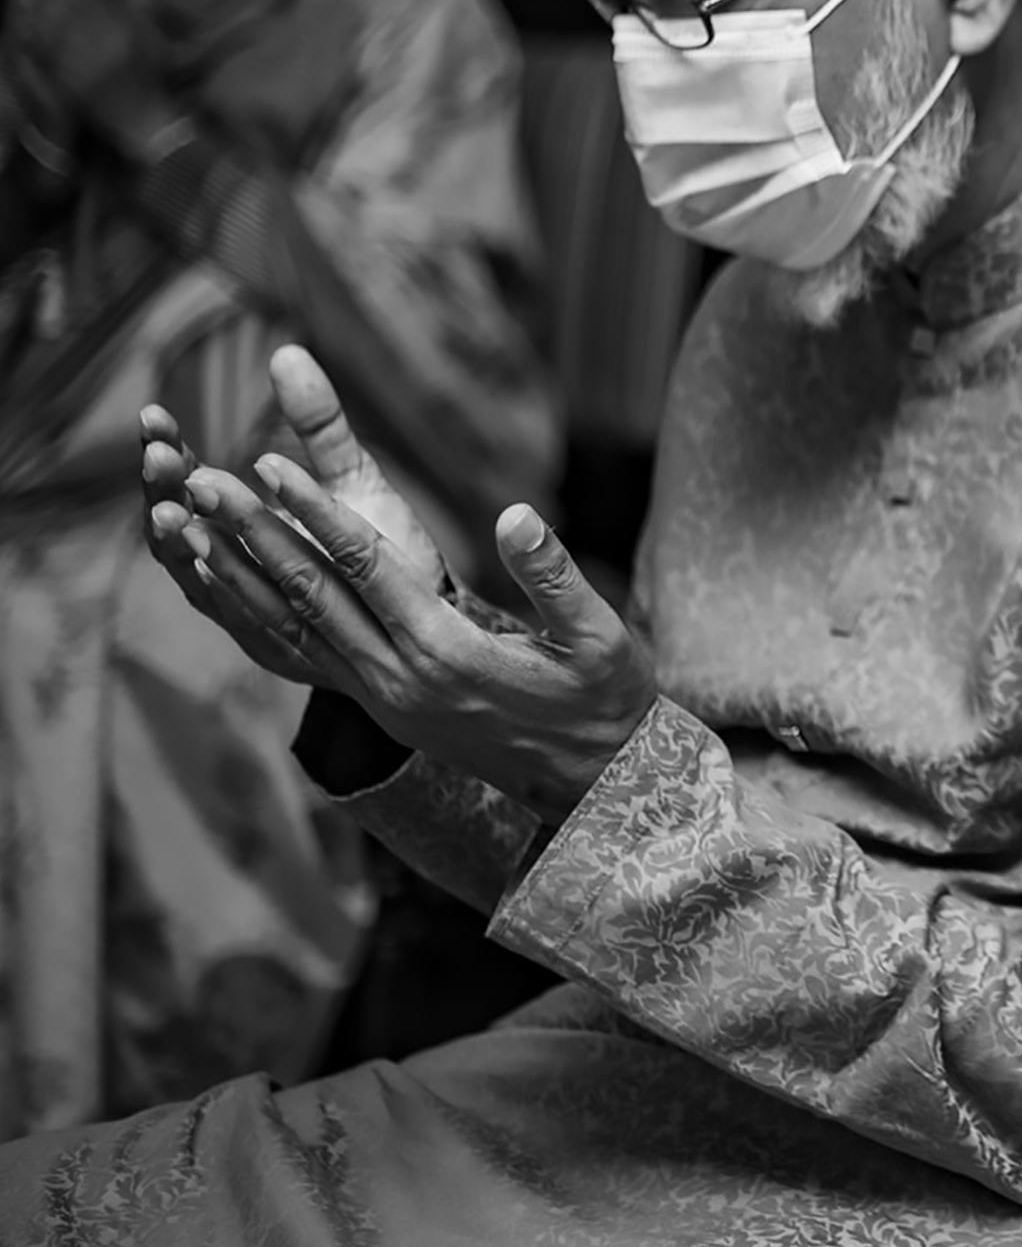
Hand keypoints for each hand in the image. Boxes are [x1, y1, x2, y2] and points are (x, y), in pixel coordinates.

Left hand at [5, 0, 170, 147]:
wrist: (142, 120)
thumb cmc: (151, 80)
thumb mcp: (155, 43)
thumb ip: (144, 11)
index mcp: (125, 37)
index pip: (93, 2)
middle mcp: (102, 51)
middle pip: (67, 12)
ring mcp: (82, 69)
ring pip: (51, 31)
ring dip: (36, 8)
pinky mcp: (67, 84)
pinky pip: (46, 57)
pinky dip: (34, 37)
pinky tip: (25, 22)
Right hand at [140, 345, 449, 595]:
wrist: (425, 619)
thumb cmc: (381, 546)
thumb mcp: (350, 477)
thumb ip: (319, 423)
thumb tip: (288, 352)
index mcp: (242, 518)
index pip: (185, 477)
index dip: (166, 448)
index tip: (155, 415)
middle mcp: (231, 561)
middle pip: (175, 522)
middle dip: (163, 488)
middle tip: (161, 456)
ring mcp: (243, 603)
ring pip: (193, 569)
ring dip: (179, 537)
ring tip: (177, 505)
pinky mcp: (272, 641)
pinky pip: (234, 617)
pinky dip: (216, 589)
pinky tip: (203, 564)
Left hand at [143, 454, 655, 822]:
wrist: (592, 781)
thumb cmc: (605, 698)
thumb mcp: (599, 636)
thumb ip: (554, 575)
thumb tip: (515, 515)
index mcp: (446, 652)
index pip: (363, 570)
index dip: (314, 514)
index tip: (269, 465)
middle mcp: (398, 678)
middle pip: (310, 594)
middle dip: (252, 533)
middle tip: (201, 479)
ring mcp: (381, 698)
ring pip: (293, 626)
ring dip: (240, 571)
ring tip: (191, 521)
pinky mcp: (378, 705)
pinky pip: (301, 654)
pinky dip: (258, 614)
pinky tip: (228, 581)